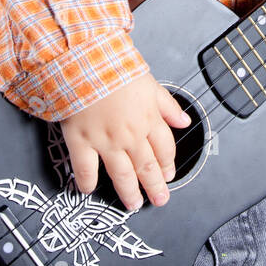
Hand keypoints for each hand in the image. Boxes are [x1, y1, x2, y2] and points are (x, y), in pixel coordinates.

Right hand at [59, 72, 190, 210]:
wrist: (84, 62)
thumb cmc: (113, 67)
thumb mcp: (149, 82)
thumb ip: (167, 105)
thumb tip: (184, 121)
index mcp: (148, 118)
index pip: (165, 149)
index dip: (168, 164)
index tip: (169, 174)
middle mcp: (130, 135)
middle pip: (147, 167)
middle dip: (155, 186)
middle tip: (159, 199)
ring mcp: (105, 141)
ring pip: (122, 174)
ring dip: (129, 192)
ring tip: (133, 204)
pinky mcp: (80, 141)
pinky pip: (85, 169)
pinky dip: (87, 182)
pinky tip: (89, 190)